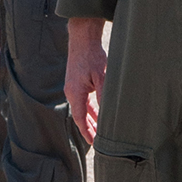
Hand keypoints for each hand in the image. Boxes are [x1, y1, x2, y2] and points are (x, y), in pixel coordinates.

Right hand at [65, 17, 106, 144]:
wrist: (82, 39)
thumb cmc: (92, 56)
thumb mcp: (102, 77)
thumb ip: (104, 96)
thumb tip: (110, 112)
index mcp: (75, 93)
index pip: (79, 118)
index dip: (87, 131)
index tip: (93, 142)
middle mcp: (71, 92)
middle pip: (80, 116)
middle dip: (89, 129)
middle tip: (99, 142)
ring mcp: (73, 87)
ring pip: (81, 109)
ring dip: (90, 120)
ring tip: (99, 132)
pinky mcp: (76, 83)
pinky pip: (82, 101)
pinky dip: (89, 110)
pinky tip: (97, 115)